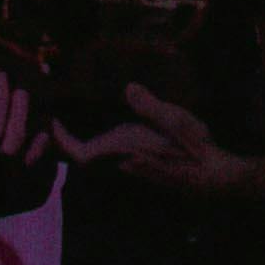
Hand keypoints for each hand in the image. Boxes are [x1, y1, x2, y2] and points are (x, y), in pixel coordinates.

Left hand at [53, 77, 251, 195]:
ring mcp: (130, 166)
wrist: (212, 177)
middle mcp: (122, 161)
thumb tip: (129, 88)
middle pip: (84, 157)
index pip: (81, 154)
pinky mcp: (139, 167)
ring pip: (95, 159)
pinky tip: (104, 129)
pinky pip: (108, 158)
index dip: (62, 141)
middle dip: (66, 141)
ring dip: (81, 144)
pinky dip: (97, 146)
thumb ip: (150, 105)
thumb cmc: (194, 149)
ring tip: (74, 120)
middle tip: (56, 117)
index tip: (51, 123)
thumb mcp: (176, 120)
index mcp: (125, 149)